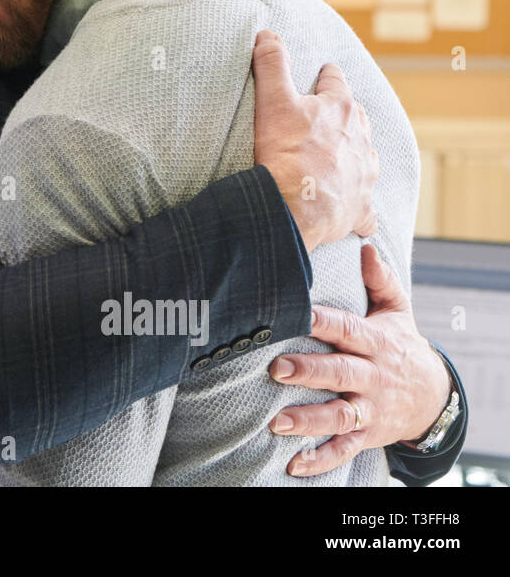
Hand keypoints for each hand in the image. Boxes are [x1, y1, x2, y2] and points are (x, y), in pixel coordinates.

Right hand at [251, 30, 378, 251]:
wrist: (296, 206)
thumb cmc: (287, 152)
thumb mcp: (272, 101)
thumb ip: (271, 64)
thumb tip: (267, 34)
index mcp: (340, 109)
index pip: (336, 82)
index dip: (328, 75)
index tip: (326, 71)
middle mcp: (360, 137)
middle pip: (356, 117)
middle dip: (345, 113)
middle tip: (331, 113)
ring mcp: (363, 172)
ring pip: (366, 156)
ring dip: (356, 153)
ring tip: (343, 156)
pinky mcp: (360, 205)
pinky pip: (366, 208)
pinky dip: (362, 208)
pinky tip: (358, 214)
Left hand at [266, 243, 451, 476]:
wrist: (434, 396)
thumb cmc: (401, 345)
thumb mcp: (398, 311)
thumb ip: (380, 280)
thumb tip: (365, 246)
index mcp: (374, 343)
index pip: (346, 329)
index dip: (322, 321)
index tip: (294, 314)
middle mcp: (371, 377)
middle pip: (339, 373)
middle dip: (309, 372)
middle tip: (277, 369)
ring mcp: (369, 408)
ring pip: (338, 415)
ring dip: (308, 420)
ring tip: (276, 422)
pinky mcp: (367, 434)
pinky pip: (343, 449)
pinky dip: (320, 459)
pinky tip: (294, 465)